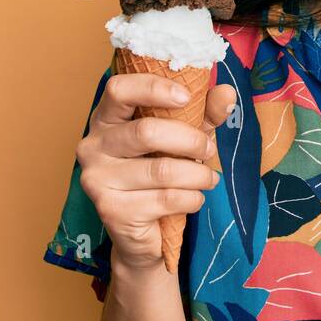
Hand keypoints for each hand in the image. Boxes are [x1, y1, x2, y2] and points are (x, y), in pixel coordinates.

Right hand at [77, 73, 238, 270]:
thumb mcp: (183, 137)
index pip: (119, 89)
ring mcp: (97, 179)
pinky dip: (192, 198)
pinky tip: (194, 198)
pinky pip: (165, 199)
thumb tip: (227, 92)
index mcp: (106, 119)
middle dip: (190, 140)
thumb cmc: (159, 171)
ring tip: (209, 178)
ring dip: (198, 174)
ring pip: (161, 170)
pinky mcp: (110, 210)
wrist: (141, 232)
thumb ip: (204, 114)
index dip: (153, 88)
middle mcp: (93, 146)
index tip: (186, 97)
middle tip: (209, 150)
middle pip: (146, 132)